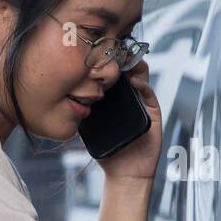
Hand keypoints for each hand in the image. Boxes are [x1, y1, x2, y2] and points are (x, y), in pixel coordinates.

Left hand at [94, 60, 161, 181]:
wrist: (125, 171)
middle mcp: (130, 96)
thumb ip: (83, 110)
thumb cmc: (108, 150)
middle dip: (122, 56)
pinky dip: (142, 84)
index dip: (108, 59)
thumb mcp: (90, 127)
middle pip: (128, 68)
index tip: (98, 50)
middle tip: (113, 49)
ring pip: (141, 75)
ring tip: (124, 61)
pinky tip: (134, 82)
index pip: (112, 72)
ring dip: (134, 65)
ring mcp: (143, 101)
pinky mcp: (153, 110)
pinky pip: (149, 92)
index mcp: (114, 97)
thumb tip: (67, 94)